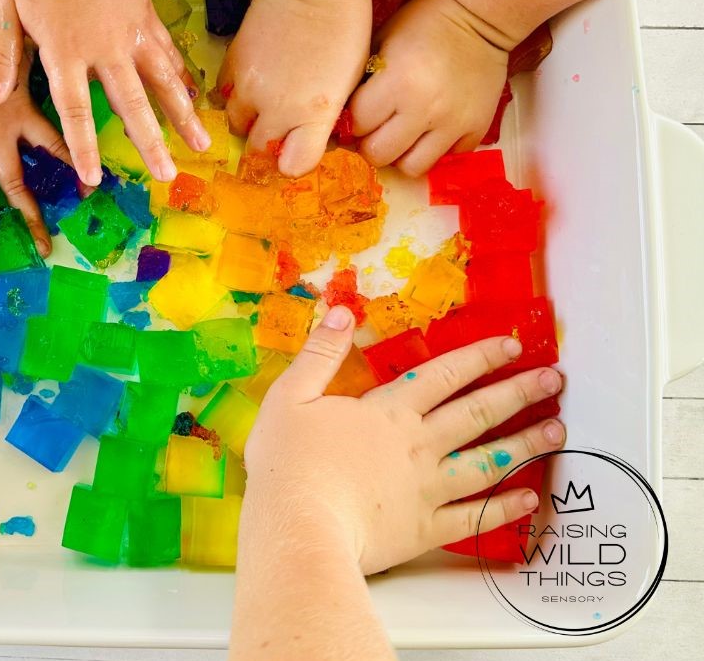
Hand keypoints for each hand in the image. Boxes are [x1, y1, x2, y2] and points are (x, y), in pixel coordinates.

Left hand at [0, 0, 208, 185]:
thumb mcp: (3, 2)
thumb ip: (1, 53)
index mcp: (65, 49)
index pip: (76, 110)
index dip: (84, 147)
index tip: (93, 177)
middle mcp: (104, 46)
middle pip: (132, 105)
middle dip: (150, 144)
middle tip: (166, 176)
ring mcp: (131, 30)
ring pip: (163, 82)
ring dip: (182, 115)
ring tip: (202, 143)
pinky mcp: (145, 13)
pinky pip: (166, 51)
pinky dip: (180, 76)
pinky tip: (193, 95)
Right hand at [218, 0, 371, 175]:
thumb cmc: (345, 29)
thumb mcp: (348, 83)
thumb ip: (325, 117)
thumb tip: (311, 136)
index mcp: (312, 115)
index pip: (293, 165)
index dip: (295, 161)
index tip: (300, 151)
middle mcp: (276, 109)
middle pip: (258, 148)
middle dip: (268, 144)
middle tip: (282, 130)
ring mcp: (248, 87)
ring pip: (236, 123)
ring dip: (248, 121)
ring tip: (264, 105)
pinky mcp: (231, 64)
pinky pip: (223, 94)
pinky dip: (234, 96)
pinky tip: (251, 83)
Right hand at [244, 306, 565, 575]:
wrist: (299, 526)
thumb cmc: (288, 463)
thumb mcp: (290, 396)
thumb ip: (319, 354)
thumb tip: (340, 314)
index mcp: (387, 412)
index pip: (443, 375)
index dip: (479, 357)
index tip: (511, 345)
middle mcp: (417, 445)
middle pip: (477, 413)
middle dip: (518, 392)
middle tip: (553, 380)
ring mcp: (426, 489)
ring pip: (487, 462)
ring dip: (525, 444)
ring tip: (556, 432)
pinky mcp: (424, 529)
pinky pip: (475, 517)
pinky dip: (505, 508)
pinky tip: (529, 500)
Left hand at [348, 0, 513, 176]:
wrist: (479, 17)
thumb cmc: (422, 24)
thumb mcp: (382, 40)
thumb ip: (362, 79)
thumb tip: (344, 115)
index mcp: (396, 81)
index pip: (358, 124)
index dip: (354, 121)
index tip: (361, 113)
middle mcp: (423, 108)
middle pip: (380, 155)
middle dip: (372, 145)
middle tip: (378, 130)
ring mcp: (452, 123)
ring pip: (413, 167)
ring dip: (402, 155)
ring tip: (403, 136)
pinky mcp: (476, 128)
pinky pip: (447, 158)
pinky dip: (437, 148)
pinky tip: (433, 130)